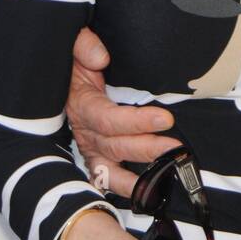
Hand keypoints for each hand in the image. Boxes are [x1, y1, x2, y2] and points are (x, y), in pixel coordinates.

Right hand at [68, 26, 182, 198]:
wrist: (65, 75)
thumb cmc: (76, 61)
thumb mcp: (76, 45)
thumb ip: (85, 46)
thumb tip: (101, 57)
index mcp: (82, 104)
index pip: (108, 119)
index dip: (136, 122)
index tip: (165, 119)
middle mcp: (85, 130)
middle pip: (115, 146)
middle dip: (146, 148)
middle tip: (175, 147)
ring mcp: (90, 146)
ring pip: (112, 168)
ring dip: (140, 174)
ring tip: (168, 173)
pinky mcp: (96, 155)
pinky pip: (108, 178)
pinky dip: (126, 188)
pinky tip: (149, 193)